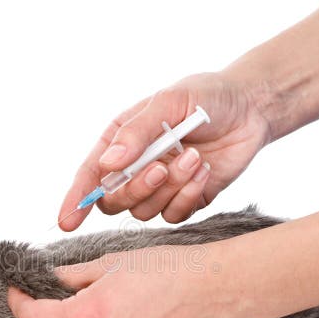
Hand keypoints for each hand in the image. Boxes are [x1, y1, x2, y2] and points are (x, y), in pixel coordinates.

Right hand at [58, 71, 272, 230]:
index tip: (67, 220)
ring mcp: (159, 187)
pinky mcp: (184, 200)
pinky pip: (174, 215)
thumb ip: (138, 132)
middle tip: (161, 167)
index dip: (76, 200)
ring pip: (145, 211)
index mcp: (120, 141)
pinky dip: (188, 196)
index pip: (89, 176)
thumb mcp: (169, 102)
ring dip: (170, 187)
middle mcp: (134, 168)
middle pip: (114, 201)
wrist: (251, 108)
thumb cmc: (207, 96)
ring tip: (194, 156)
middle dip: (136, 189)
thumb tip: (110, 162)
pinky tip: (204, 170)